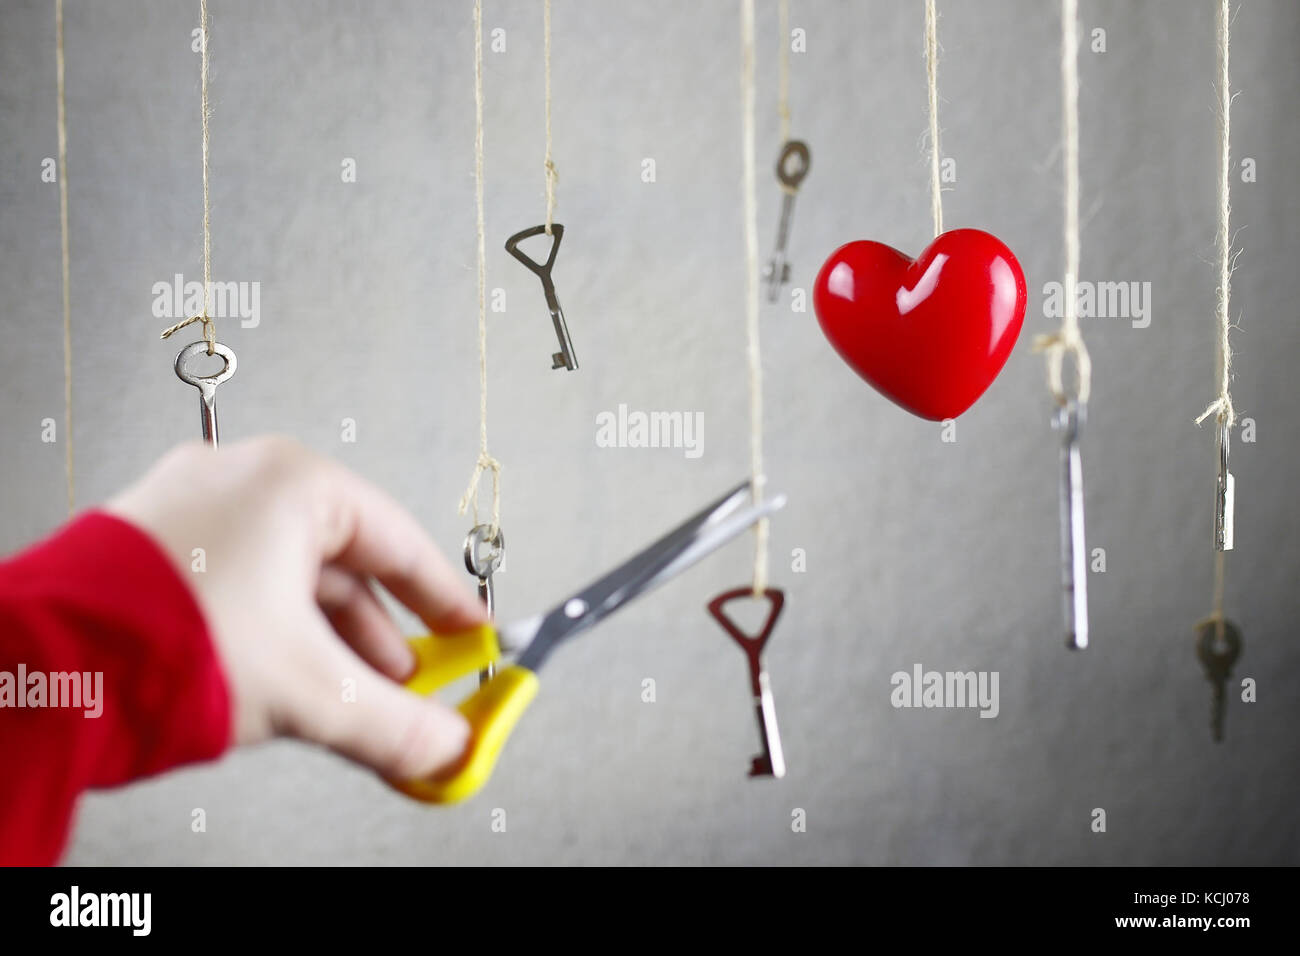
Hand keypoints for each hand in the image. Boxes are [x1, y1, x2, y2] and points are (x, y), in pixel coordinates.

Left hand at [105, 437, 485, 781]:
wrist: (39, 673)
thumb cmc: (161, 645)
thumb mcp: (310, 692)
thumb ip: (396, 722)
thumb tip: (444, 746)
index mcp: (292, 483)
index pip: (399, 541)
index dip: (443, 599)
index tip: (467, 633)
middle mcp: (241, 481)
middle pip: (345, 562)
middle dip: (382, 635)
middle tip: (412, 683)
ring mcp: (191, 510)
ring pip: (290, 578)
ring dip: (329, 641)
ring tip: (351, 697)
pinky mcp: (154, 548)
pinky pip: (243, 584)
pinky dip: (277, 632)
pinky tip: (288, 680)